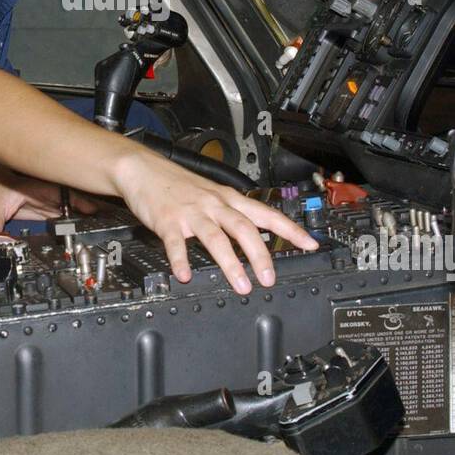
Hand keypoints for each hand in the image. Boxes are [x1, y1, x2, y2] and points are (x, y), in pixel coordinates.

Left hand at [0, 166, 99, 231]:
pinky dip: (76, 221)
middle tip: (107, 220)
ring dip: (86, 216)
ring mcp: (49, 203)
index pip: (66, 193)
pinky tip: (87, 229)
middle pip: (75, 201)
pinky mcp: (47, 211)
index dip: (82, 200)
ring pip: (73, 209)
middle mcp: (48, 195)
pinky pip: (65, 216)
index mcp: (40, 188)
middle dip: (92, 209)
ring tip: (103, 225)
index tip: (94, 209)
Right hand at [113, 150, 318, 295]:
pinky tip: (185, 275)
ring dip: (230, 263)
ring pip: (216, 238)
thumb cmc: (178, 184)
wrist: (143, 169)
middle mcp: (214, 205)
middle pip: (244, 228)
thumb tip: (254, 236)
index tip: (310, 244)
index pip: (266, 214)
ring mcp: (191, 213)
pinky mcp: (168, 221)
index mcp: (228, 199)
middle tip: (269, 278)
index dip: (290, 229)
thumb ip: (231, 213)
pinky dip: (181, 260)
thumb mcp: (212, 194)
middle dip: (260, 255)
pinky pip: (177, 244)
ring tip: (240, 285)